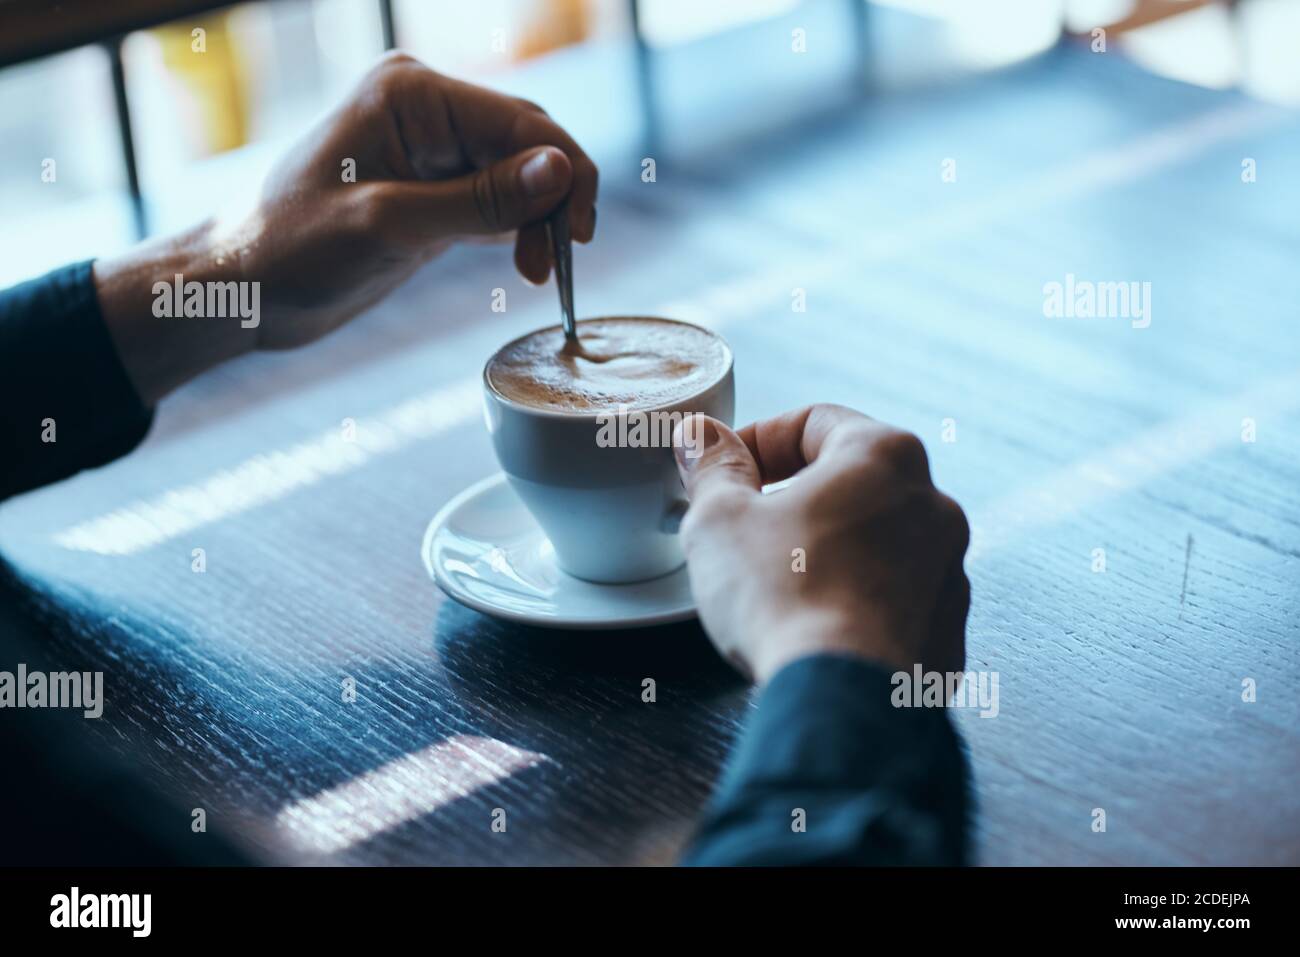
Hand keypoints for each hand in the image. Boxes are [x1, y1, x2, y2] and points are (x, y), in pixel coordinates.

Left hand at [96, 52, 597, 401]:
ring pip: (520, 174)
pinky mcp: (433, 192)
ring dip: (540, 220)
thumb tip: (560, 170)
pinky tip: (524, 265)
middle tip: (560, 262)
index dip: (564, 174)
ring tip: (538, 273)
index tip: (579, 236)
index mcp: (410, 94)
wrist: (240, 290)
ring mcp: (431, 151)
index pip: (519, 122)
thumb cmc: (288, 249)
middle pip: (528, 142)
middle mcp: (426, 111)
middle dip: (555, 199)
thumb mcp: (388, 226)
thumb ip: (479, 200)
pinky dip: (519, 231)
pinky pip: (498, 200)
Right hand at [672, 405, 969, 684]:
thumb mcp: (719, 519)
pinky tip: (813, 627)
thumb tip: (702, 436)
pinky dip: (856, 603)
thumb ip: (712, 467)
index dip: (756, 441)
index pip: (814, 422)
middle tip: (744, 526)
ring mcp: (948, 572)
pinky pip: (895, 600)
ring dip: (828, 550)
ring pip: (877, 542)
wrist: (838, 699)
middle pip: (852, 481)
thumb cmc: (783, 597)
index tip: (722, 470)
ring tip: (776, 583)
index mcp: (884, 456)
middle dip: (793, 498)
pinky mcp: (946, 632)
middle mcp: (933, 505)